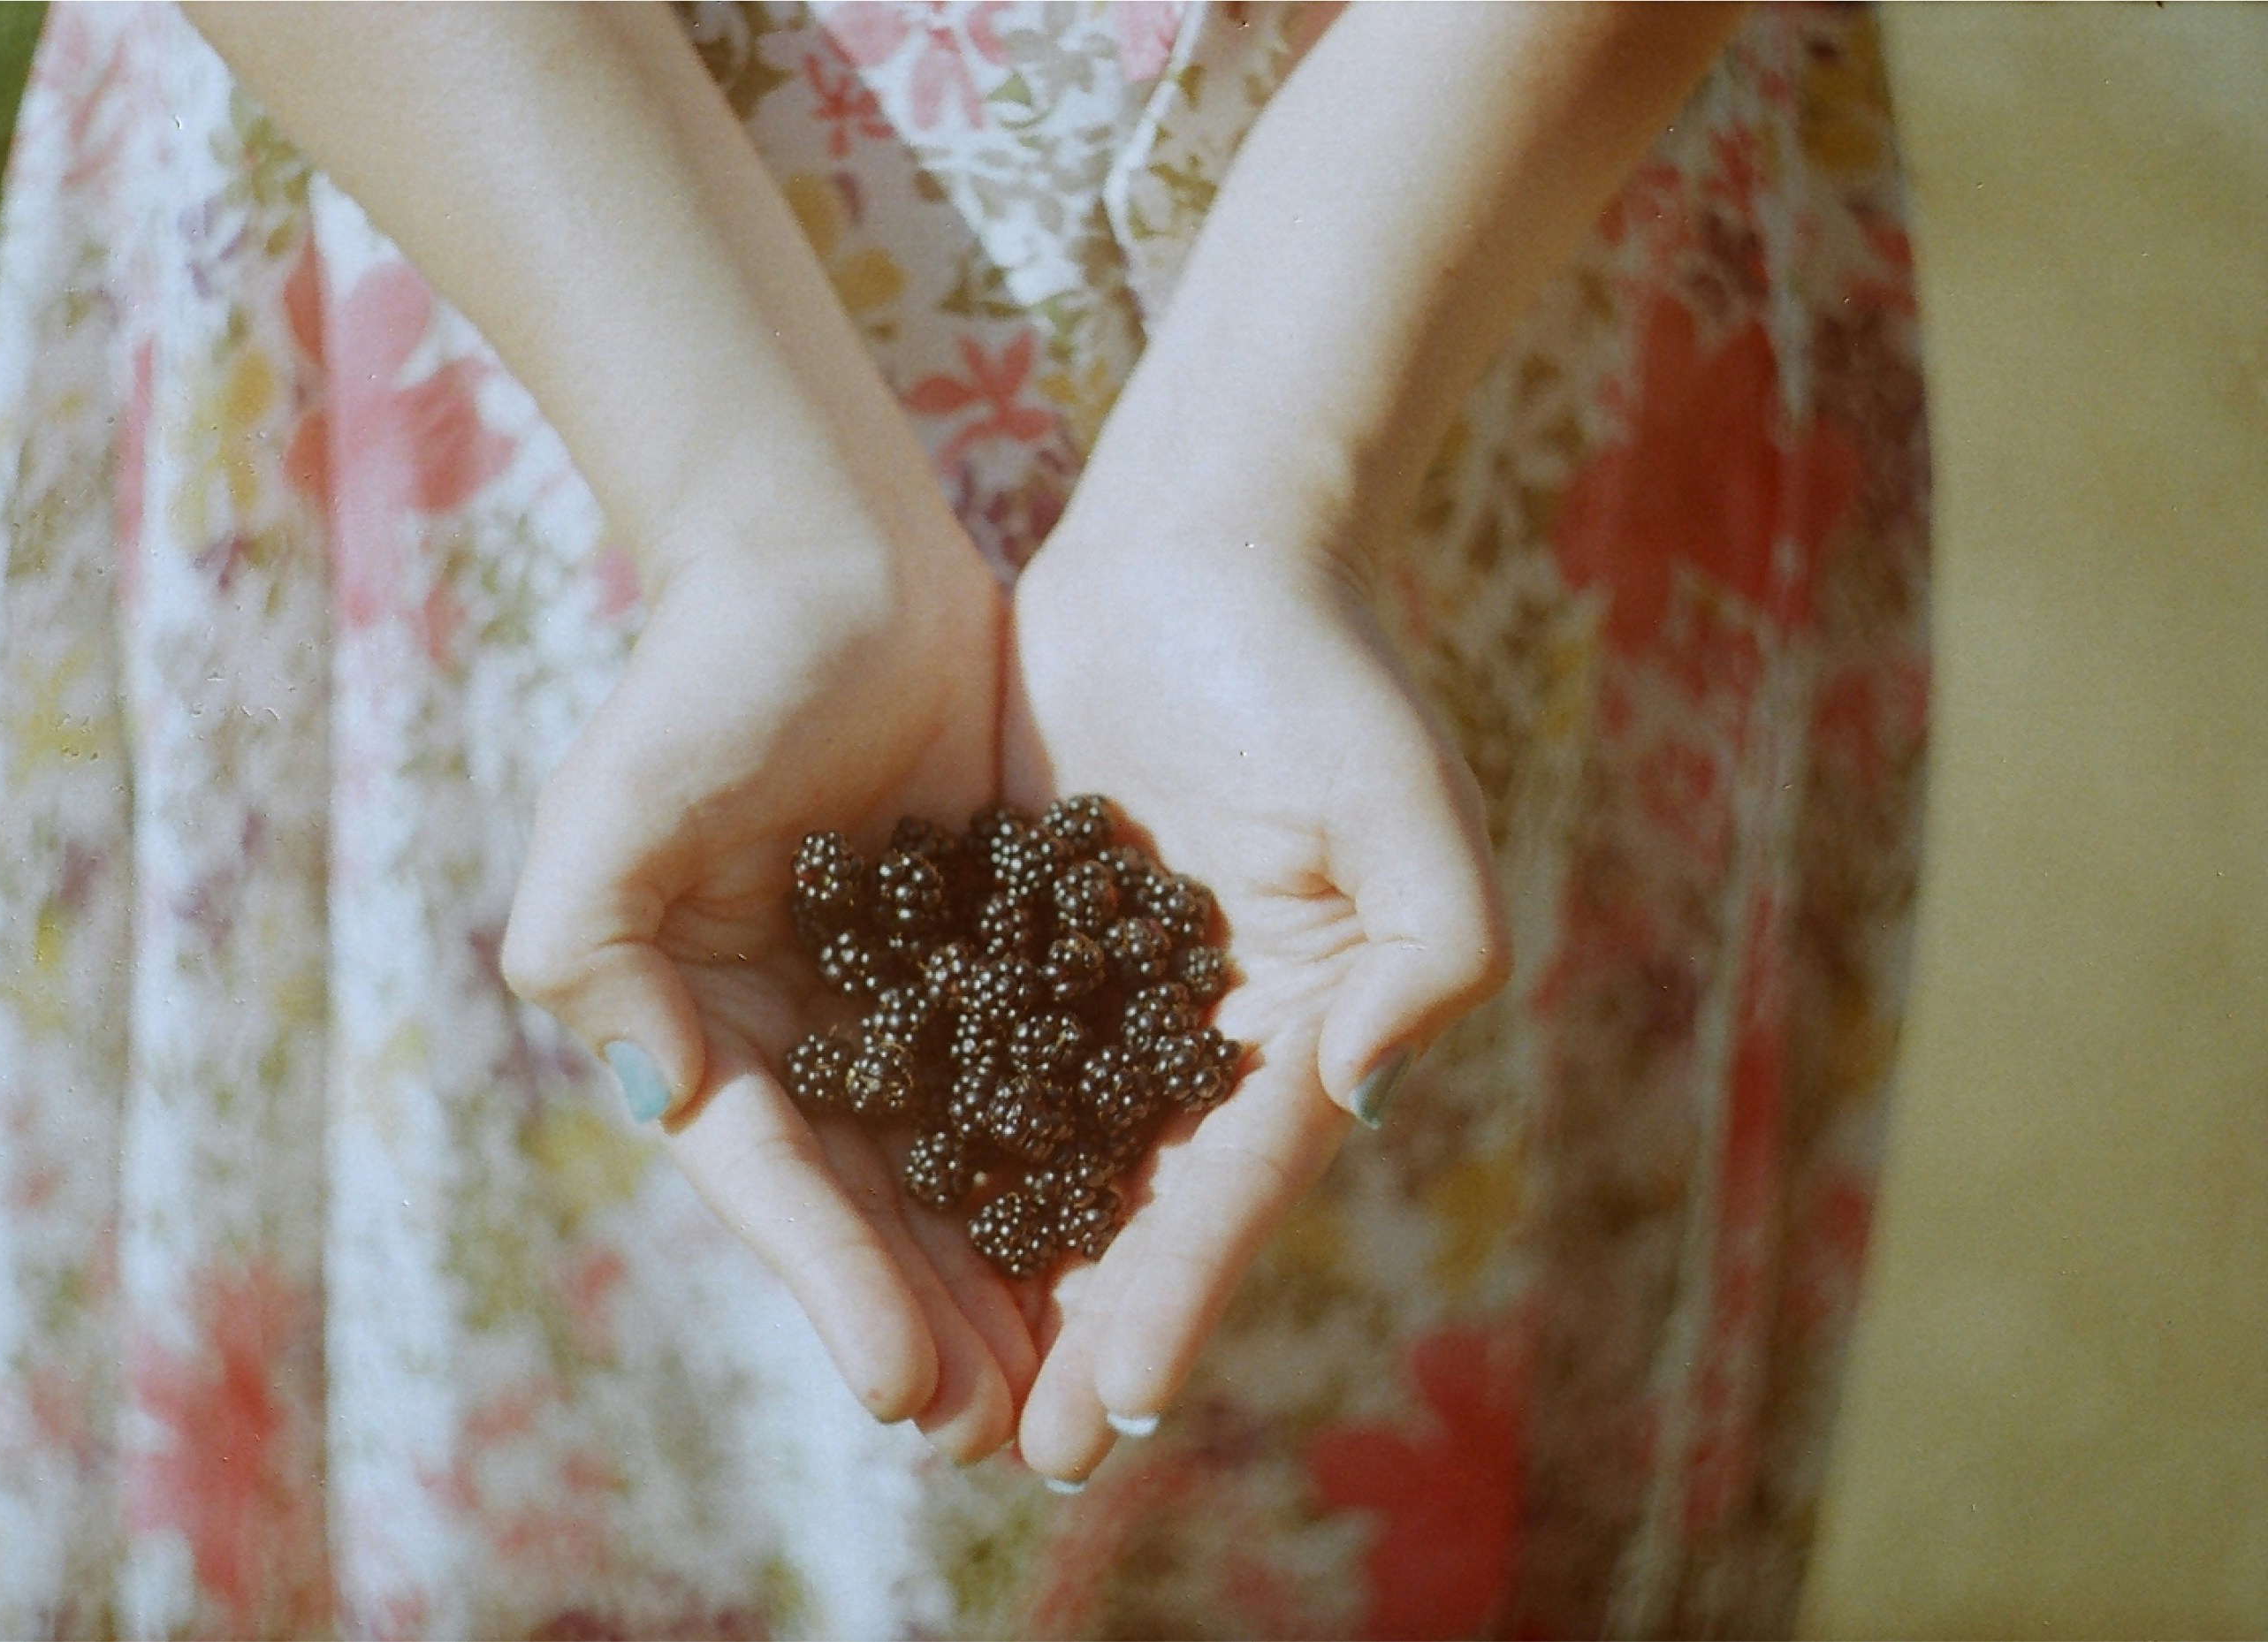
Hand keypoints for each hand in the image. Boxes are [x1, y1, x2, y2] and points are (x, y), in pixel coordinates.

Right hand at [501, 522, 1034, 1461]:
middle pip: (871, 1203)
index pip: (778, 1182)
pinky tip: (1126, 1233)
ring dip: (1008, 1274)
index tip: (914, 1389)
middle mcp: (795, 1033)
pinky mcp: (986, 951)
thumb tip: (657, 1094)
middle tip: (1015, 1433)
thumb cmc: (713, 668)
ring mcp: (894, 1000)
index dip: (840, 1287)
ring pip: (958, 1163)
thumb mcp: (614, 801)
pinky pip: (1033, 1075)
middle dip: (935, 1318)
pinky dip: (1070, 1158)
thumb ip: (589, 940)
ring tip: (1073, 1385)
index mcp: (697, 1023)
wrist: (825, 550)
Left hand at [1000, 512, 1509, 1482]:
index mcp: (1298, 1031)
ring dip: (990, 1272)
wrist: (1204, 545)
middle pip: (1129, 1210)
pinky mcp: (1013, 936)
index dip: (1171, 1304)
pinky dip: (924, 1141)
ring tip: (931, 1383)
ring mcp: (1099, 994)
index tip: (1109, 1413)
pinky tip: (862, 1218)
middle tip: (1005, 1452)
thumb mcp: (1410, 801)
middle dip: (1074, 1332)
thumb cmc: (1323, 667)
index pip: (1229, 1193)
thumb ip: (1431, 952)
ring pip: (1037, 1159)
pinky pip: (963, 1056)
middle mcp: (1198, 1038)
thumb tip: (1356, 1095)